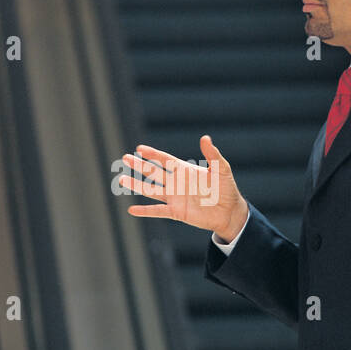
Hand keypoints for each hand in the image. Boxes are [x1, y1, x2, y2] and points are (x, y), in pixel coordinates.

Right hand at [117, 135, 248, 241]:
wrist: (229, 212)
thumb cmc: (226, 188)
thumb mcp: (221, 168)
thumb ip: (212, 154)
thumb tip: (205, 137)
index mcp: (184, 170)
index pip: (164, 159)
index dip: (152, 154)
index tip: (140, 148)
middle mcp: (176, 183)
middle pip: (153, 172)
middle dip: (139, 165)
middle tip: (125, 157)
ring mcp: (174, 198)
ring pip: (151, 190)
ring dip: (136, 185)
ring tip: (121, 179)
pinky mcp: (176, 212)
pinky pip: (157, 211)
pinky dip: (145, 211)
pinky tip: (132, 210)